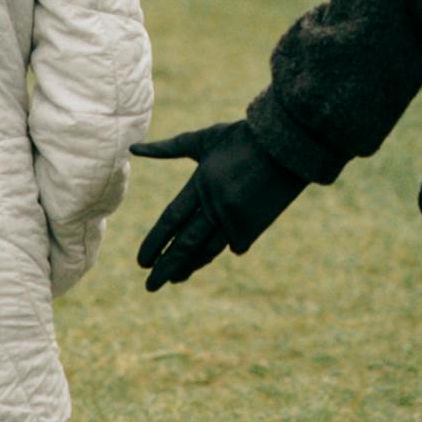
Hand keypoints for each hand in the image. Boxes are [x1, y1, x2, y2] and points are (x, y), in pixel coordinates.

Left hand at [132, 121, 304, 287]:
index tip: (142, 262)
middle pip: (185, 244)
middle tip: (151, 285)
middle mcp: (216, 206)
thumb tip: (133, 148)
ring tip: (175, 279)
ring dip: (190, 266)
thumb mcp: (204, 139)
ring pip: (208, 250)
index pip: (170, 221)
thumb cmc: (244, 136)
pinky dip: (222, 250)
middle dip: (167, 267)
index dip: (155, 243)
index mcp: (201, 184)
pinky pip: (235, 244)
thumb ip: (169, 148)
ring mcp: (237, 218)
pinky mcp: (256, 225)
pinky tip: (208, 259)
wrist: (288, 142)